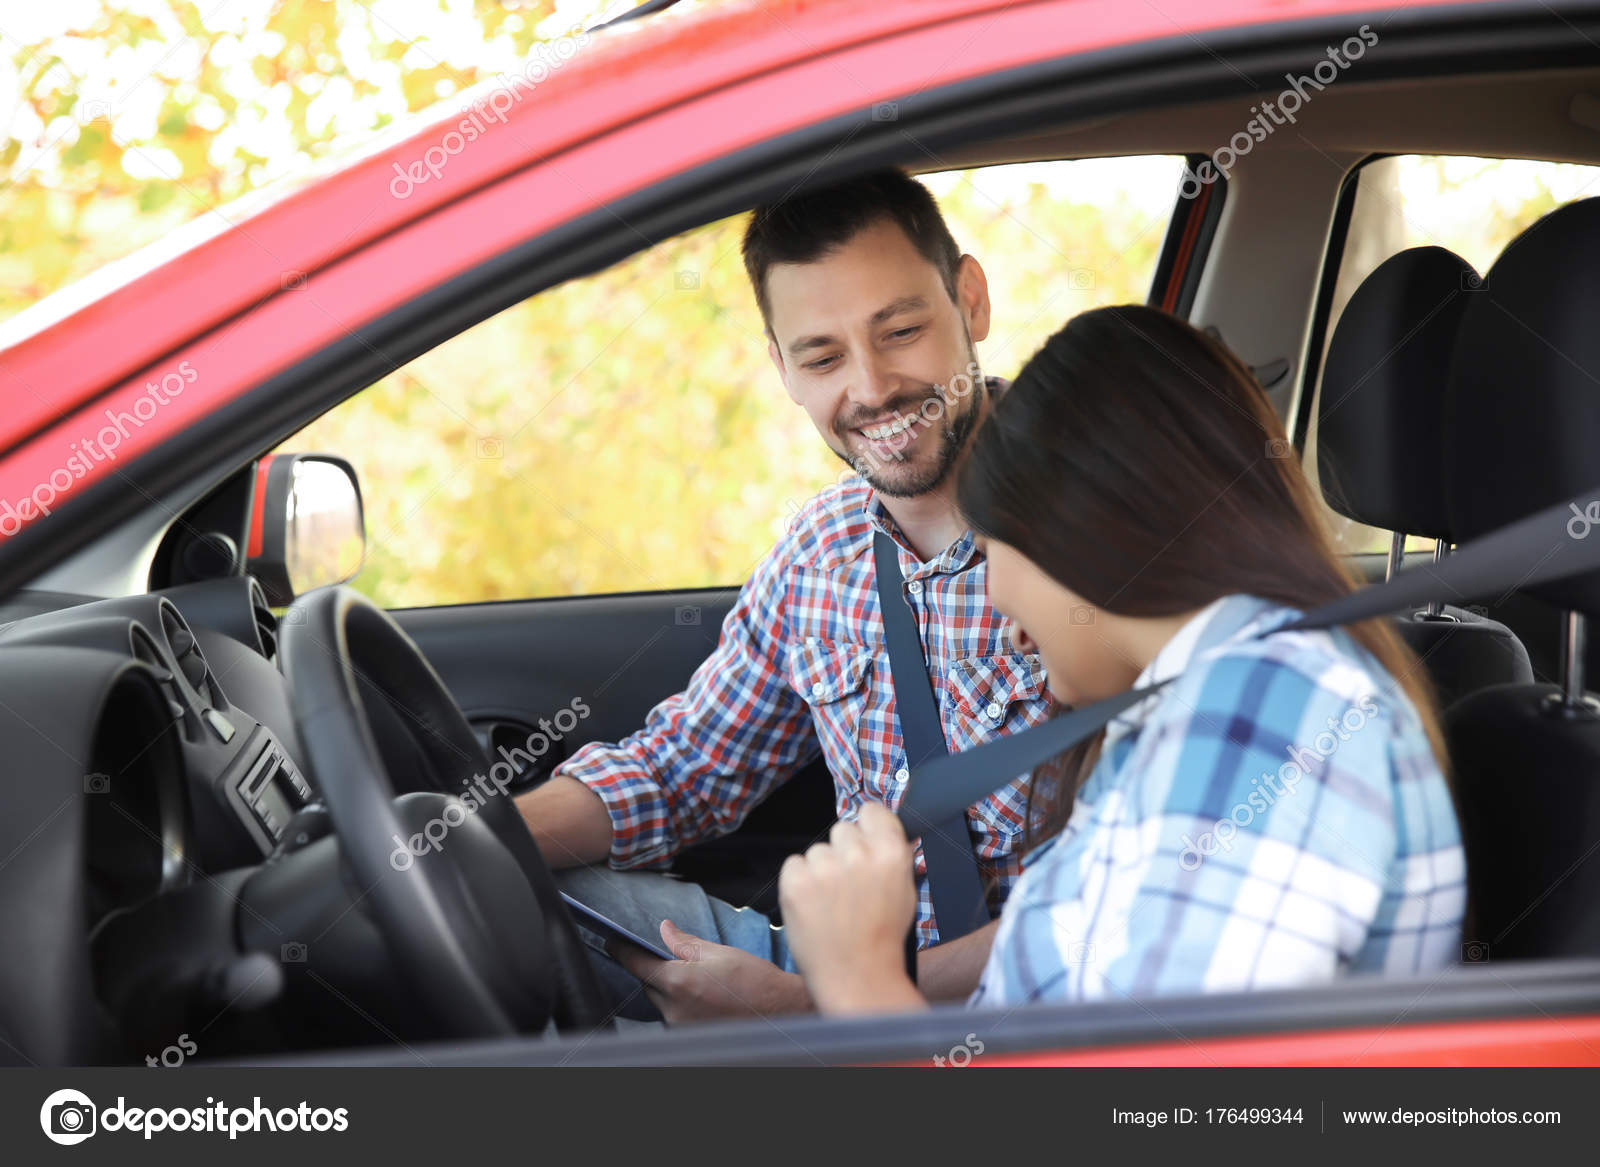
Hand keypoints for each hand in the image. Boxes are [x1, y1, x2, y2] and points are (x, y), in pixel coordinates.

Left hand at [611, 919, 809, 1023]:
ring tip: (701, 981)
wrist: (781, 1014)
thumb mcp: (719, 953)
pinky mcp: (689, 1037)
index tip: (612, 941)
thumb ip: (685, 943)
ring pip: (662, 1001)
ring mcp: (680, 1027)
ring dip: (671, 989)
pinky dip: (682, 1004)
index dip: (622, 950)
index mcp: (678, 982)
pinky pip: (674, 1015)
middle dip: (657, 970)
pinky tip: (704, 997)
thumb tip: (665, 929)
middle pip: (649, 984)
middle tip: (677, 960)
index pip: (636, 964)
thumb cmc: (755, 982)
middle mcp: (674, 1009)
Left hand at [778, 802, 924, 1014]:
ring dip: (821, 869)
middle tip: (848, 885)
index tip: (864, 838)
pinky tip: (814, 907)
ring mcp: (824, 867)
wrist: (857, 977)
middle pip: (842, 829)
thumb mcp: (904, 891)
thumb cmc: (882, 939)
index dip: (868, 826)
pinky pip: (794, 864)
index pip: (872, 810)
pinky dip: (799, 882)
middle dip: (843, 851)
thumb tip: (879, 830)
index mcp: (891, 853)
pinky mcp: (795, 882)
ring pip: (817, 849)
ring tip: (832, 904)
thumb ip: (892, 856)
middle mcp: (858, 854)